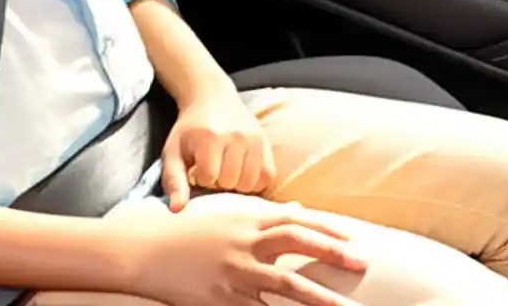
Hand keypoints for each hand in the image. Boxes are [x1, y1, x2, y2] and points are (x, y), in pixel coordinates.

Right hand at [128, 195, 367, 305]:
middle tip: (363, 263)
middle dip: (331, 253)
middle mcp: (243, 243)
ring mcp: (233, 272)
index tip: (354, 240)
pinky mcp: (222, 298)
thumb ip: (265, 215)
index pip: (295, 220)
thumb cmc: (188, 233)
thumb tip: (300, 210)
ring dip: (318, 297)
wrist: (145, 251)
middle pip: (295, 243)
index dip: (327, 230)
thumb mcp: (227, 216)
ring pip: (284, 283)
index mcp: (246, 221)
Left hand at [162, 89, 276, 209]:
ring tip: (226, 171)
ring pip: (250, 183)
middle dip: (218, 182)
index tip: (196, 169)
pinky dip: (254, 180)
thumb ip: (173, 181)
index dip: (200, 179)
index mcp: (209, 137)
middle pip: (230, 183)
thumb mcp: (173, 151)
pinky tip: (240, 171)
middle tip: (212, 169)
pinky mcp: (266, 142)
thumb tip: (177, 210)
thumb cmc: (189, 131)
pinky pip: (267, 177)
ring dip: (237, 184)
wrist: (211, 98)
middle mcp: (235, 136)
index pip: (209, 178)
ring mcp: (254, 138)